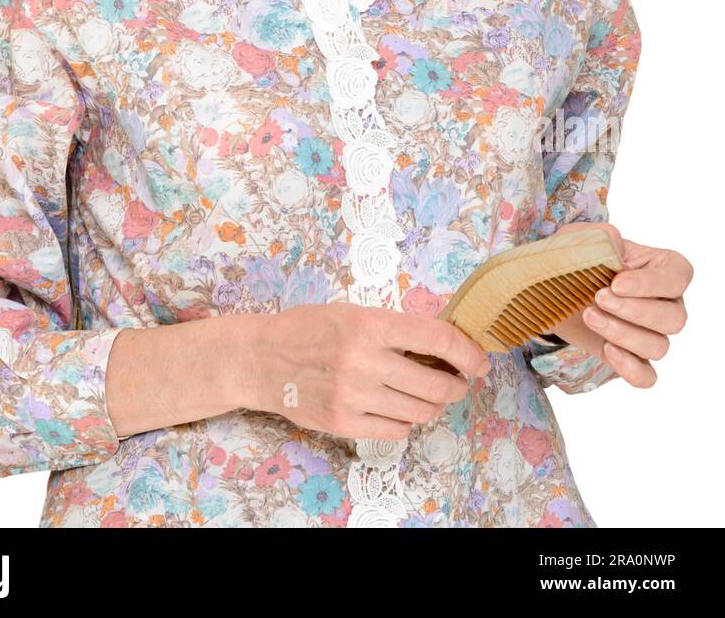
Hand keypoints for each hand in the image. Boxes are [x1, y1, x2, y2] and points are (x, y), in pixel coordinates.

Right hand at [251, 302, 491, 440]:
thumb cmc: (309, 329)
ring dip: (432, 405)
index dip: (468, 352)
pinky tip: (397, 408)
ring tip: (425, 394)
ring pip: (419, 411)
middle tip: (457, 382)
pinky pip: (396, 431)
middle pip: (436, 384)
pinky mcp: (344, 423)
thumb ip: (394, 328)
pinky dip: (405, 421)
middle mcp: (364, 361)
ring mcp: (354, 396)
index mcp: (370, 324)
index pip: (436, 339)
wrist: (262, 359)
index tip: (480, 362)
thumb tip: (443, 345)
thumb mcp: (352, 313)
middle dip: (456, 385)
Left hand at [548, 222, 691, 386]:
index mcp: (661, 268)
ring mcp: (651, 333)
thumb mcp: (580, 238)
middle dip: (634, 310)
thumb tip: (617, 244)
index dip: (651, 284)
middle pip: (674, 318)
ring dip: (622, 333)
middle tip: (597, 297)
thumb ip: (600, 235)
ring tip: (589, 316)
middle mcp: (665, 303)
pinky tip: (607, 350)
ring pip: (659, 346)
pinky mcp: (631, 358)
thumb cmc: (574, 259)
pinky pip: (646, 376)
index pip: (678, 277)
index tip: (616, 282)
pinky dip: (630, 368)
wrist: (549, 289)